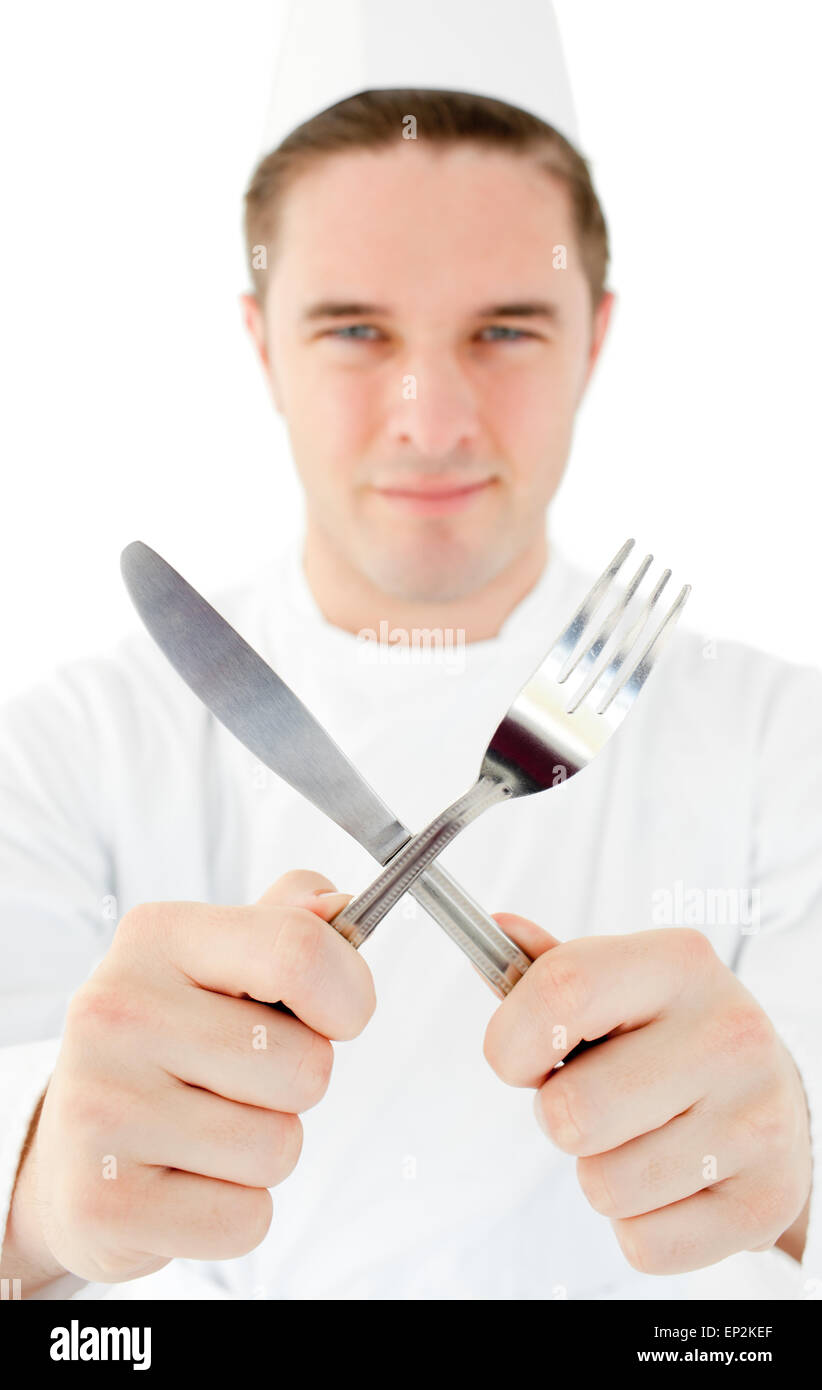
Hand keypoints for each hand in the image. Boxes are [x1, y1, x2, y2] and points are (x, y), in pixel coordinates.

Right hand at [13, 870, 374, 1286]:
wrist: (75, 1155)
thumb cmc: (168, 1048)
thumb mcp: (218, 965)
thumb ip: (287, 925)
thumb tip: (338, 906)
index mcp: (156, 937)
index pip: (298, 951)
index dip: (348, 994)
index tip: (338, 1016)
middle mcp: (115, 1012)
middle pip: (304, 1065)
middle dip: (296, 1087)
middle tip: (237, 1082)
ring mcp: (100, 1107)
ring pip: (279, 1147)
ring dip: (264, 1153)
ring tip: (205, 1132)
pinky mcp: (102, 1203)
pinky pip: (245, 1220)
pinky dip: (235, 1213)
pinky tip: (184, 1181)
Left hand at [482, 916, 811, 1274]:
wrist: (773, 1094)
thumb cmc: (668, 1034)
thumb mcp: (621, 984)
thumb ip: (551, 967)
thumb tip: (498, 929)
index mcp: (680, 962)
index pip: (562, 989)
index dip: (512, 1039)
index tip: (518, 1059)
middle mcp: (729, 1032)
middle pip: (570, 1112)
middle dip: (558, 1118)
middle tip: (596, 1101)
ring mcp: (758, 1118)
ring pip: (602, 1187)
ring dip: (602, 1174)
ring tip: (643, 1137)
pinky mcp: (768, 1200)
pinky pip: (642, 1245)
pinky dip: (640, 1226)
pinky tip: (673, 1181)